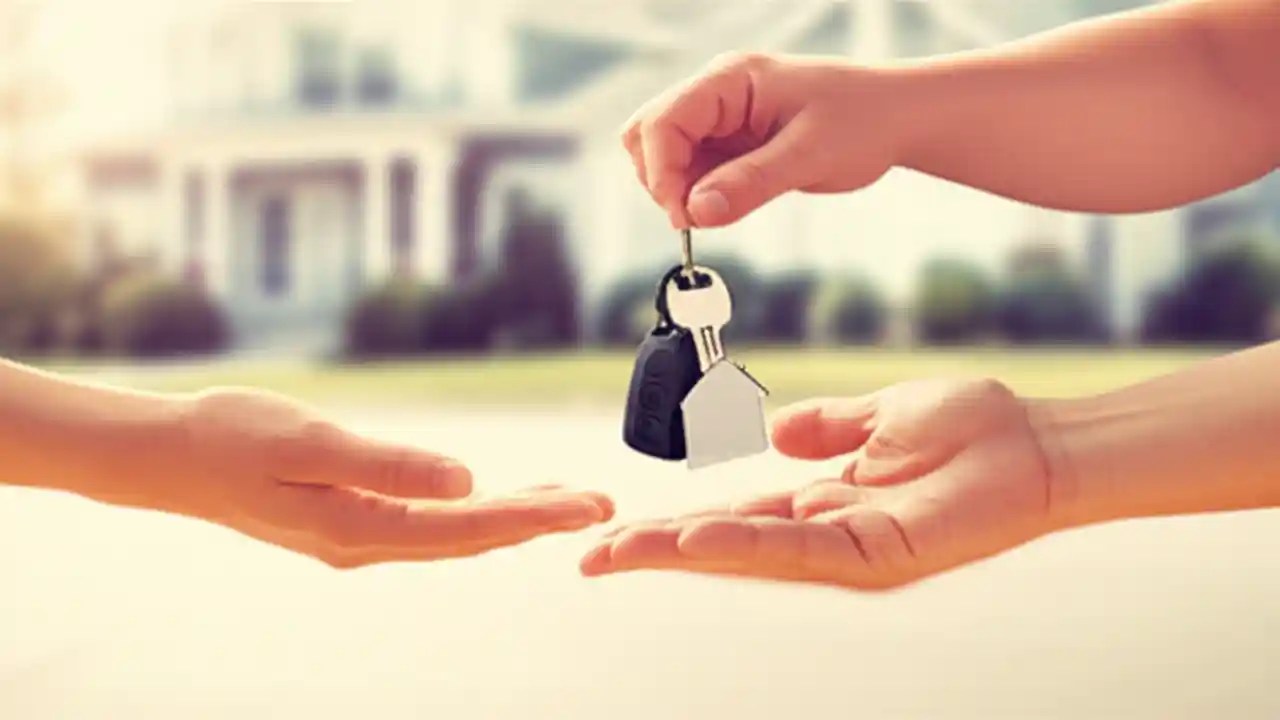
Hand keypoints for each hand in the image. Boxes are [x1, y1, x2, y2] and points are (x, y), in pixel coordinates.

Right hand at [147, 388, 612, 568]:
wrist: (173, 457)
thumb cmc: (233, 439)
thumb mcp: (311, 443)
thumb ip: (389, 464)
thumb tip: (467, 480)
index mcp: (359, 528)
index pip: (466, 526)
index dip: (532, 516)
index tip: (588, 507)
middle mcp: (365, 543)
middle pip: (470, 535)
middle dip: (538, 520)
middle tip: (602, 504)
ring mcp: (357, 536)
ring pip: (452, 532)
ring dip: (511, 517)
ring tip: (567, 502)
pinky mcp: (349, 521)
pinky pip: (427, 524)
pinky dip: (471, 513)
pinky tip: (495, 503)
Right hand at [581, 379, 1056, 589]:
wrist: (1041, 443)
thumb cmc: (977, 428)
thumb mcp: (882, 416)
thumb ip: (827, 427)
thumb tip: (773, 432)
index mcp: (824, 498)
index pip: (734, 516)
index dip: (677, 523)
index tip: (620, 528)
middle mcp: (828, 531)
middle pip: (727, 545)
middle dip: (658, 551)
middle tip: (591, 556)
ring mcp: (850, 548)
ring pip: (749, 553)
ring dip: (682, 551)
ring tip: (621, 551)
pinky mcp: (877, 553)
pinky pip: (798, 547)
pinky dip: (744, 544)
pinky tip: (696, 538)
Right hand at [622, 53, 903, 227]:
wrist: (899, 117)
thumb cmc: (863, 120)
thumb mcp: (809, 155)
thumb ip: (750, 184)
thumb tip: (696, 213)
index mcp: (730, 79)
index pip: (663, 121)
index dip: (661, 171)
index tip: (684, 215)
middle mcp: (717, 94)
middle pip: (649, 135)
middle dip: (662, 180)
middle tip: (698, 216)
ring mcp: (722, 119)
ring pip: (666, 156)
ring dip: (680, 190)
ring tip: (720, 211)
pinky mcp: (732, 144)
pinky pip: (694, 171)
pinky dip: (699, 195)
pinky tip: (729, 205)